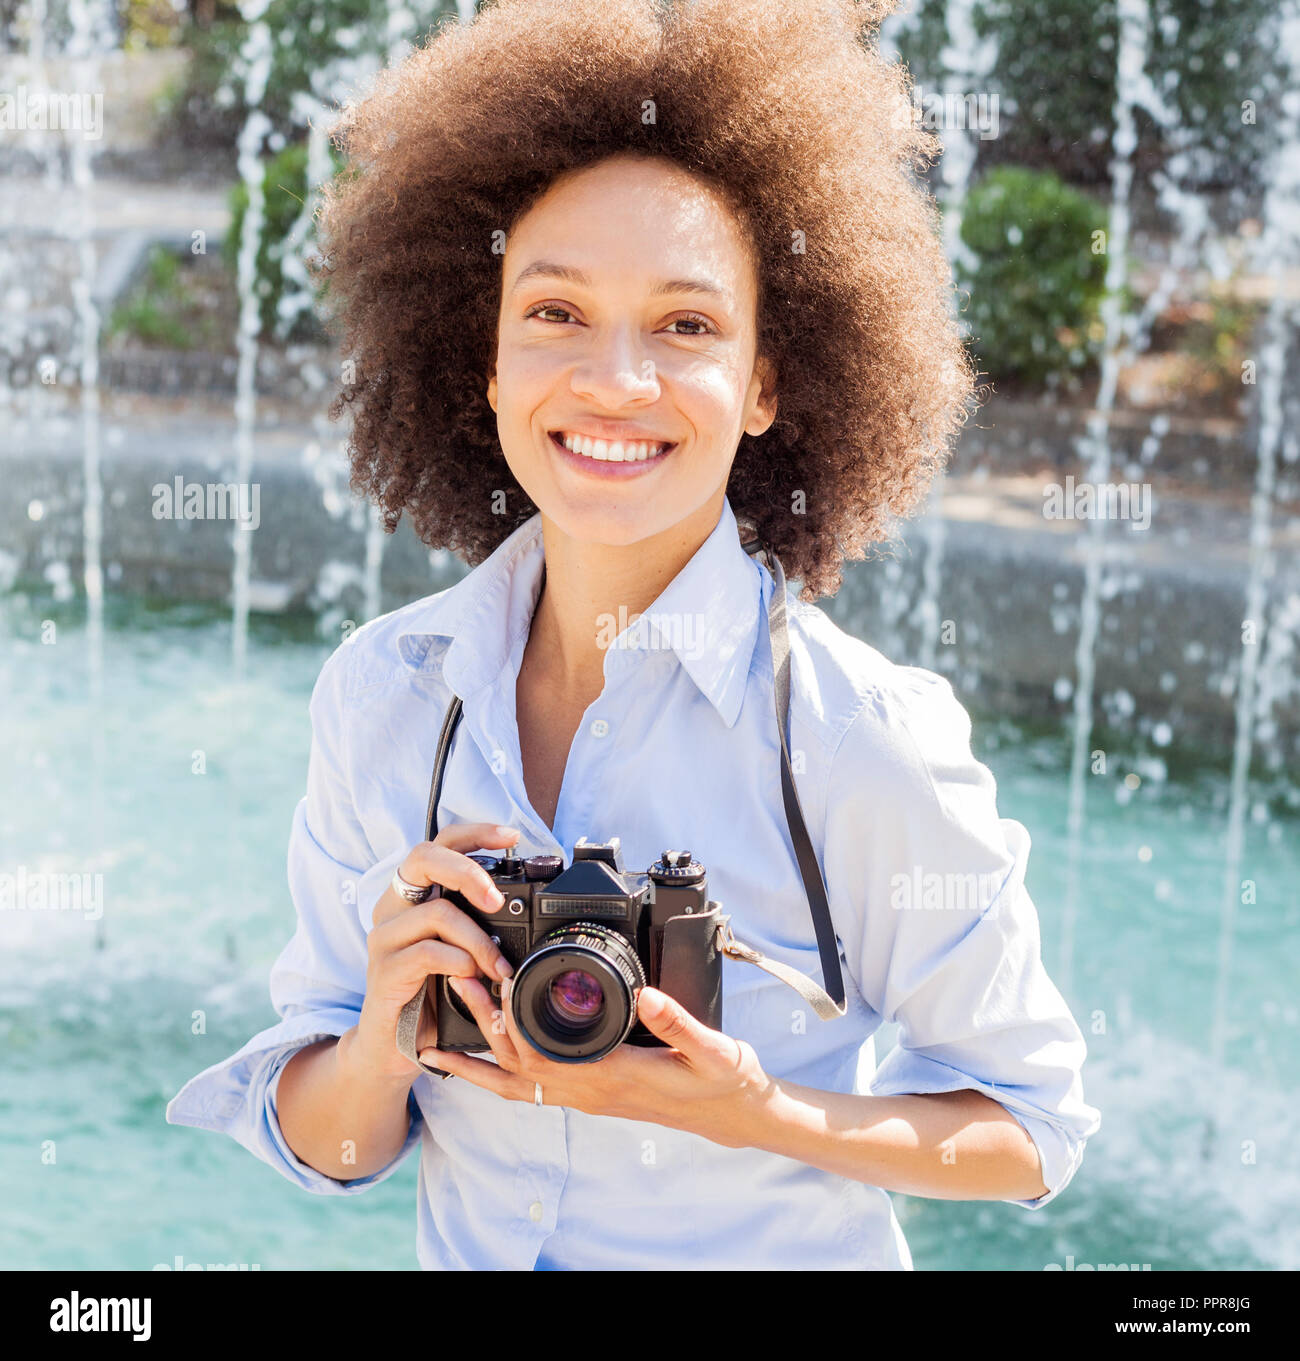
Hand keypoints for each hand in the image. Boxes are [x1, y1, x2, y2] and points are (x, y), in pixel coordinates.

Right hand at [351, 822, 520, 1082]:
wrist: (394, 1049)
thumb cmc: (432, 995)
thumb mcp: (460, 952)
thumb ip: (478, 925)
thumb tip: (524, 906)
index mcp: (412, 896)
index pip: (438, 845)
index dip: (474, 834)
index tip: (512, 837)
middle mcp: (392, 908)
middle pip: (424, 857)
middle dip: (468, 870)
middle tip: (497, 900)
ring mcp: (384, 937)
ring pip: (438, 912)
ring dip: (478, 940)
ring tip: (497, 967)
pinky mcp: (384, 970)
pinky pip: (428, 952)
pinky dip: (459, 963)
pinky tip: (469, 979)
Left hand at [420, 977, 775, 1147]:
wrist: (737, 1115)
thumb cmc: (724, 1081)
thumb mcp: (713, 1049)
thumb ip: (678, 1023)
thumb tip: (646, 993)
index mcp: (615, 1073)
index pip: (548, 1050)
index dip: (514, 1019)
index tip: (495, 980)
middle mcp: (593, 1090)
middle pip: (519, 1064)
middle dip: (483, 1024)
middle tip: (457, 982)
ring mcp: (589, 1096)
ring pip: (519, 1085)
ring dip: (479, 1061)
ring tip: (439, 1041)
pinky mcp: (593, 1093)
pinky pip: (535, 1091)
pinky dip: (502, 1079)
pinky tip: (483, 1065)